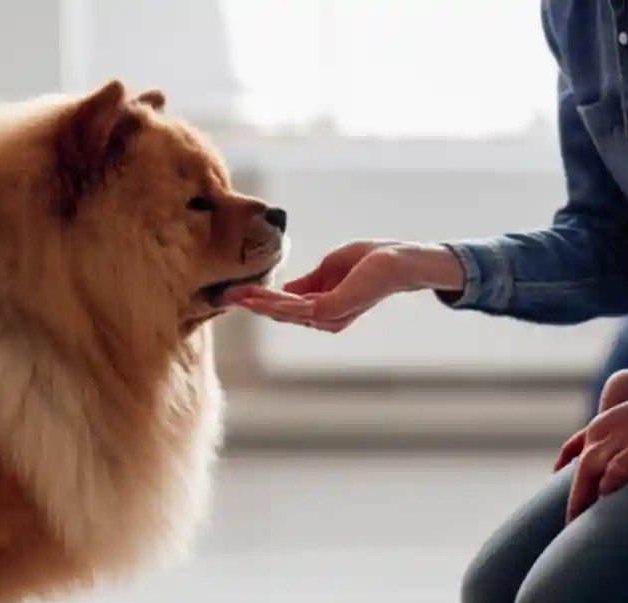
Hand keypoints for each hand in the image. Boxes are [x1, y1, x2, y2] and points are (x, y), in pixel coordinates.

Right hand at [226, 240, 464, 332]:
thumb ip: (309, 282)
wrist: (402, 260)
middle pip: (281, 313)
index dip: (262, 300)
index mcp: (325, 308)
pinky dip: (274, 301)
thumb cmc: (374, 260)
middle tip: (226, 296)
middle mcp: (326, 318)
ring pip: (284, 312)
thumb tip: (285, 290)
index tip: (238, 293)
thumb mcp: (331, 268)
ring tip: (235, 295)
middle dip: (253, 304)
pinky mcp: (331, 309)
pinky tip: (256, 295)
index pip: (287, 307)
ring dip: (258, 303)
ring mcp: (329, 315)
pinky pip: (295, 307)